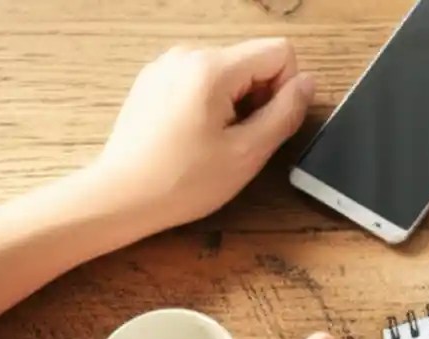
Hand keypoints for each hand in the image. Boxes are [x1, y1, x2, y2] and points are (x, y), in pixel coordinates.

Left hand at [93, 38, 315, 235]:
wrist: (120, 196)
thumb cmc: (182, 181)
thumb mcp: (248, 153)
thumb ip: (285, 113)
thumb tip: (307, 84)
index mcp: (212, 69)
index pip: (279, 52)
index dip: (286, 89)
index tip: (264, 125)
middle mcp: (188, 54)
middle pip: (252, 59)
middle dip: (258, 97)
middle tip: (238, 140)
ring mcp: (166, 64)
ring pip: (228, 70)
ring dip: (235, 101)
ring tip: (214, 140)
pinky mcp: (153, 79)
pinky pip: (200, 78)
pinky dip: (209, 102)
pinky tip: (192, 135)